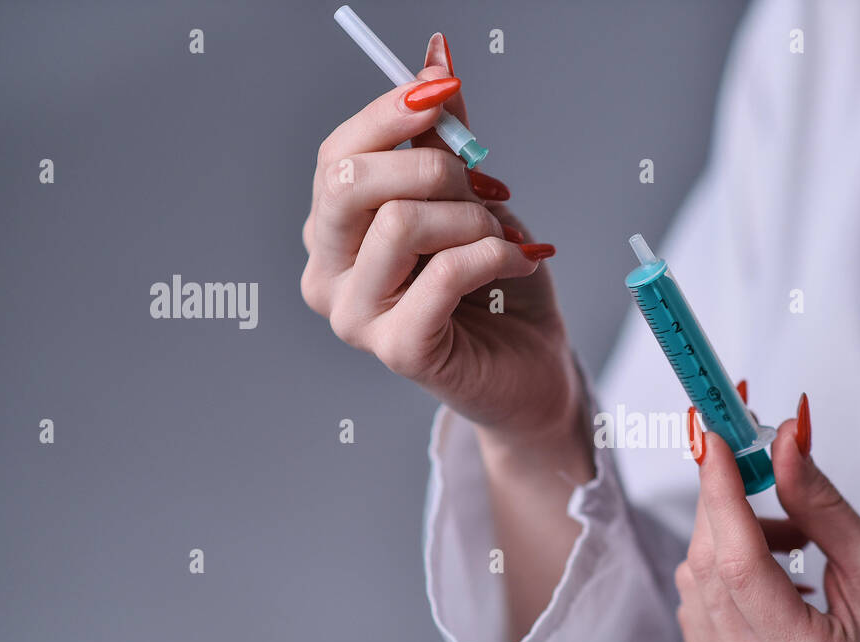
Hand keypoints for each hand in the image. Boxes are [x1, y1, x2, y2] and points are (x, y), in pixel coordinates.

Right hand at [301, 34, 586, 461]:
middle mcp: (327, 274)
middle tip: (484, 186)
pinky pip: (445, 273)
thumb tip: (437, 56)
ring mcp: (355, 317)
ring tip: (503, 235)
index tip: (444, 89)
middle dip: (433, 167)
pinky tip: (519, 262)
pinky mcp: (398, 349)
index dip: (391, 112)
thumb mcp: (470, 198)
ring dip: (471, 217)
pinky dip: (494, 254)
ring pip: (400, 223)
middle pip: (348, 182)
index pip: (337, 155)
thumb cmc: (496, 288)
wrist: (532, 367)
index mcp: (333, 232)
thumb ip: (445, 137)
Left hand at [674, 394, 859, 641]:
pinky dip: (724, 576)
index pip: (741, 568)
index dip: (722, 496)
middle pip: (711, 574)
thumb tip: (781, 440)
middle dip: (723, 506)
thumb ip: (819, 503)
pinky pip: (697, 611)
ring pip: (697, 588)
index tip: (714, 443)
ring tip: (791, 540)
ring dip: (729, 543)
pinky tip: (771, 573)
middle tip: (749, 461)